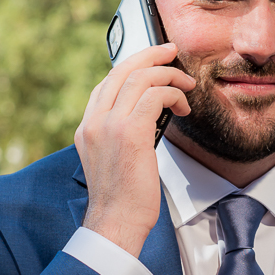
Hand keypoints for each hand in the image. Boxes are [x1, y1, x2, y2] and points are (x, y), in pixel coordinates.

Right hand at [74, 43, 194, 256]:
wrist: (115, 223)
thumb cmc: (121, 200)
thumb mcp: (113, 160)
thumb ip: (122, 134)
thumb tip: (150, 115)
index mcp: (87, 128)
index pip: (106, 84)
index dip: (130, 67)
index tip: (151, 62)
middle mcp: (93, 122)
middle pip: (120, 71)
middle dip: (150, 56)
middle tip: (171, 51)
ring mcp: (109, 125)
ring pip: (140, 78)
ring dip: (169, 76)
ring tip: (186, 86)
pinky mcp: (130, 133)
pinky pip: (155, 96)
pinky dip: (173, 95)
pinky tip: (183, 107)